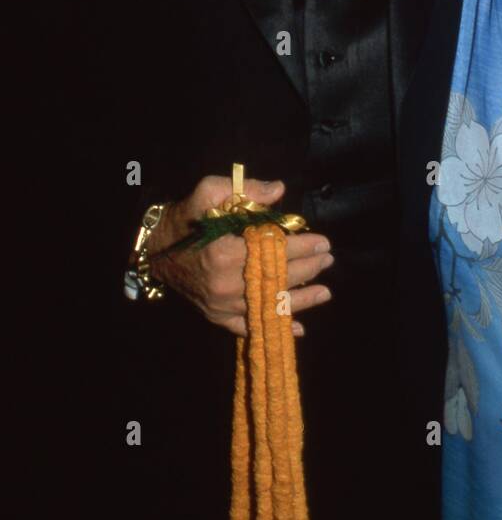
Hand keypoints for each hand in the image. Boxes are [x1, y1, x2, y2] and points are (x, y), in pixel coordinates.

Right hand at [146, 176, 332, 336]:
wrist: (155, 249)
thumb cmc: (186, 216)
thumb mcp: (210, 191)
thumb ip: (246, 190)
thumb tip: (279, 191)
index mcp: (226, 252)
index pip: (275, 251)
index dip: (302, 246)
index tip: (323, 241)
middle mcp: (226, 284)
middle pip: (276, 277)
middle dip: (307, 268)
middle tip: (328, 259)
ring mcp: (222, 304)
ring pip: (269, 305)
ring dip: (300, 300)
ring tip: (325, 292)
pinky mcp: (217, 316)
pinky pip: (249, 327)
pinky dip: (273, 326)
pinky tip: (298, 328)